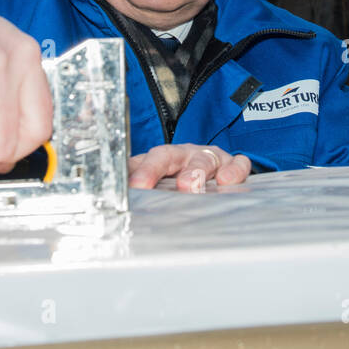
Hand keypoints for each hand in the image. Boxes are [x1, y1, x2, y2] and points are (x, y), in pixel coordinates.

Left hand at [128, 144, 250, 192]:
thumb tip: (110, 194)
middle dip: (162, 169)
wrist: (215, 170)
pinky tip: (227, 181)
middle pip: (171, 156)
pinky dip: (234, 170)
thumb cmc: (181, 177)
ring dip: (196, 172)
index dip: (143, 171)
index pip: (149, 159)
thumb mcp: (158, 178)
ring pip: (203, 159)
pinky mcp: (234, 164)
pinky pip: (238, 164)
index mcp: (164, 156)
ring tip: (191, 187)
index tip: (135, 187)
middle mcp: (185, 154)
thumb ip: (137, 182)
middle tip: (154, 185)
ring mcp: (210, 157)